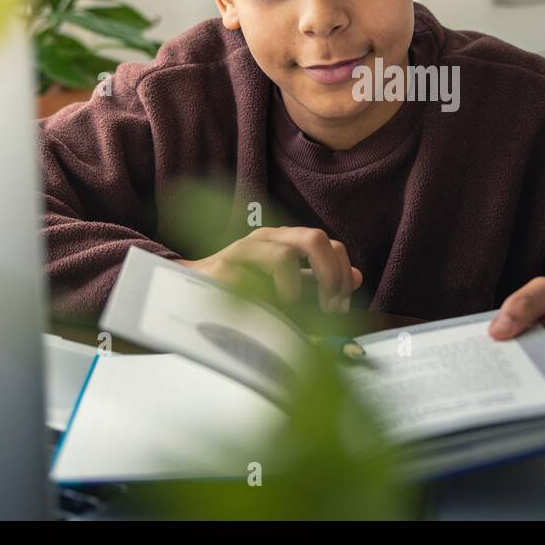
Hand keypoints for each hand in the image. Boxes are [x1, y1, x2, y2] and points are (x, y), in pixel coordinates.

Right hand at [176, 227, 362, 312]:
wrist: (187, 297)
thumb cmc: (238, 293)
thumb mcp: (286, 288)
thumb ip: (318, 282)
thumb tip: (357, 277)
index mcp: (286, 241)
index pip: (332, 245)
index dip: (343, 275)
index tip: (340, 305)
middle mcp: (269, 238)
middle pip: (316, 238)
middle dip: (331, 275)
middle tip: (329, 306)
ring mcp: (246, 247)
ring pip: (290, 251)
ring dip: (298, 288)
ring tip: (288, 306)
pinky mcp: (226, 263)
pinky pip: (265, 273)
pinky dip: (274, 294)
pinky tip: (264, 307)